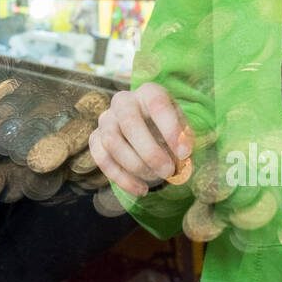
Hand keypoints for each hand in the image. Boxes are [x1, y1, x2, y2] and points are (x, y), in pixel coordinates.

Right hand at [89, 82, 193, 197]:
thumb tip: (182, 154)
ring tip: (155, 177)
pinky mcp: (96, 138)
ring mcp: (106, 119)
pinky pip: (101, 158)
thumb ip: (185, 140)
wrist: (150, 132)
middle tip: (168, 171)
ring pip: (111, 141)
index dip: (170, 129)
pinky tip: (141, 189)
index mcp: (149, 92)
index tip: (184, 153)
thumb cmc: (169, 130)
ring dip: (135, 165)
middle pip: (129, 123)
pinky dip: (122, 178)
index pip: (157, 104)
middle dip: (150, 152)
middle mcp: (123, 101)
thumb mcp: (183, 130)